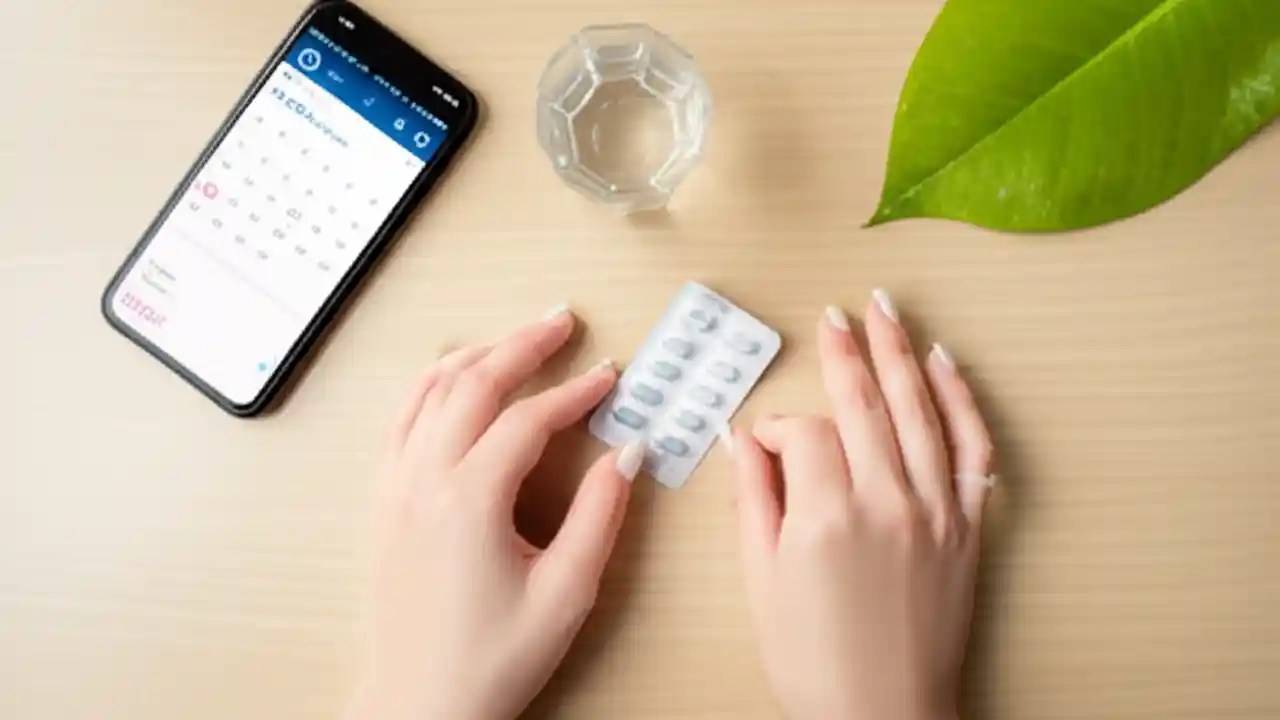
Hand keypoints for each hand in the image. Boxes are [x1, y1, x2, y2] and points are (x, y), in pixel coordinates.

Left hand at [349, 307, 646, 719]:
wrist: (416, 709)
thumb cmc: (488, 662)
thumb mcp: (565, 593)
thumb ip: (601, 515)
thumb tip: (627, 453)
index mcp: (469, 499)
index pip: (528, 418)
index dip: (574, 392)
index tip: (607, 377)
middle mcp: (424, 481)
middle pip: (473, 384)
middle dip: (522, 346)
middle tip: (561, 323)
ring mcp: (396, 489)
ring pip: (428, 393)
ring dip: (474, 356)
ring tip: (512, 340)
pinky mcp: (384, 505)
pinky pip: (400, 422)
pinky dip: (428, 387)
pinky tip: (448, 381)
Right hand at [728, 290, 994, 719]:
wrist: (883, 717)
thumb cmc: (814, 663)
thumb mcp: (761, 582)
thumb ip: (753, 500)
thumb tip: (743, 441)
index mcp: (826, 516)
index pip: (804, 433)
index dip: (778, 429)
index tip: (765, 445)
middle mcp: (886, 502)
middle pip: (864, 403)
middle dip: (845, 354)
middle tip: (834, 316)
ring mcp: (934, 511)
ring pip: (918, 410)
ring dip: (901, 352)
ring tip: (886, 310)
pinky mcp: (966, 528)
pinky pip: (971, 449)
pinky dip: (961, 400)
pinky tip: (944, 363)